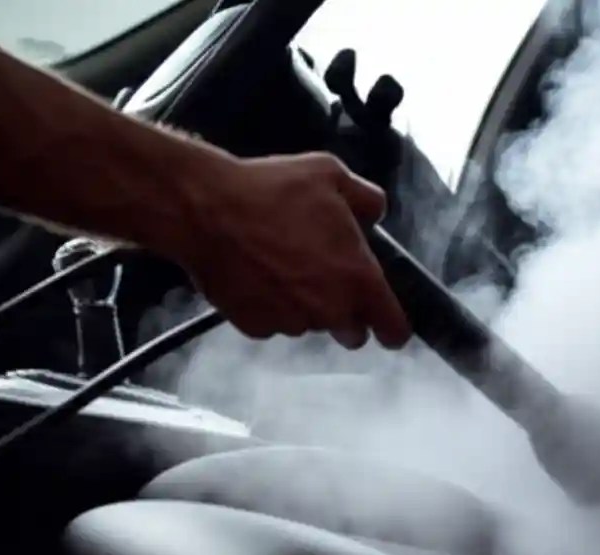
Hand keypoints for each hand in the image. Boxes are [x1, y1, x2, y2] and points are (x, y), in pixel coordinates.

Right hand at [169, 152, 411, 348]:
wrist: (205, 210)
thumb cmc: (272, 191)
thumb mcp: (331, 176)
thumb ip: (366, 200)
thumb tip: (375, 214)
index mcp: (357, 278)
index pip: (393, 329)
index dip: (394, 329)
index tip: (389, 328)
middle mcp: (329, 309)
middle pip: (352, 334)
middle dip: (347, 314)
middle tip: (327, 278)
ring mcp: (290, 322)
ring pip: (310, 325)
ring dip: (306, 306)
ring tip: (283, 263)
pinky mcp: (256, 327)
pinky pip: (274, 323)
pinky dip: (272, 307)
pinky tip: (258, 274)